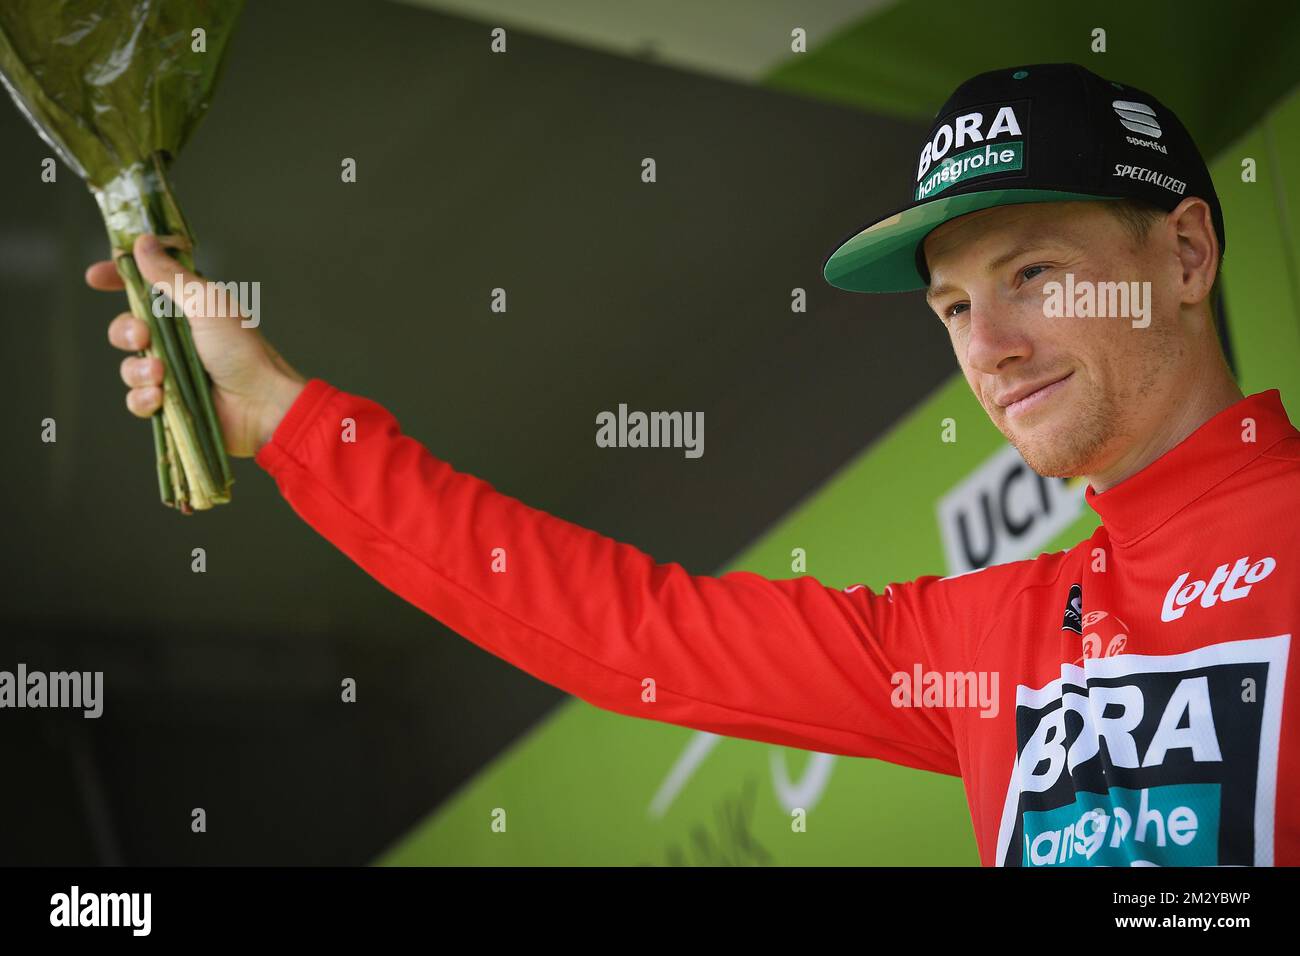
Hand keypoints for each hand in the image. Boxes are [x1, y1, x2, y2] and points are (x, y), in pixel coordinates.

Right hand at [88, 234, 306, 457]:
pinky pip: (137, 398)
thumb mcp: (206, 303)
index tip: (95, 277)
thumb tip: (143, 242)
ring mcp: (174, 371)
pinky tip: (160, 397)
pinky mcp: (172, 403)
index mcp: (188, 309)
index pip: (144, 288)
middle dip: (126, 332)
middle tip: (143, 338)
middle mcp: (177, 339)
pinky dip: (144, 398)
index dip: (118, 280)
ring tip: (162, 373)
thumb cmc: (242, 350)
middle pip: (127, 328)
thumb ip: (171, 275)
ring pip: (129, 366)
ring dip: (138, 369)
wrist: (262, 403)